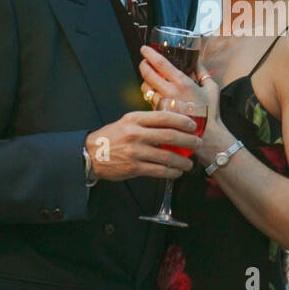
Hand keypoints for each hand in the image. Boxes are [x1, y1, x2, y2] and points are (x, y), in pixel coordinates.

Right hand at [84, 111, 199, 180]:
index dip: (182, 121)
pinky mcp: (134, 168)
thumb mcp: (127, 122)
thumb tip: (172, 123)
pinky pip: (159, 171)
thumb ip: (147, 121)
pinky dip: (172, 172)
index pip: (164, 117)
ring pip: (167, 156)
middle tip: (197, 143)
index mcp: (135, 119)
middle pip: (170, 136)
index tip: (193, 125)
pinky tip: (177, 172)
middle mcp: (136, 134)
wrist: (91, 154)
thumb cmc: (112, 137)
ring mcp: (135, 152)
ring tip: (189, 163)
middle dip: (188, 141)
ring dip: (183, 161)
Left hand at [139, 46, 226, 165]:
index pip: (161, 64)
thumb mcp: (211, 89)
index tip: (144, 49)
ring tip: (148, 79)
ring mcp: (163, 104)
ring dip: (145, 82)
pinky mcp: (159, 115)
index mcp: (182, 83)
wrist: (206, 136)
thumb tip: (198, 61)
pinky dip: (150, 95)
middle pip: (148, 74)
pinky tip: (154, 94)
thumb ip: (203, 73)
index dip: (150, 54)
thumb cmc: (210, 113)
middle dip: (143, 65)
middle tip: (144, 62)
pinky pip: (149, 101)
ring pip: (146, 89)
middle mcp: (170, 93)